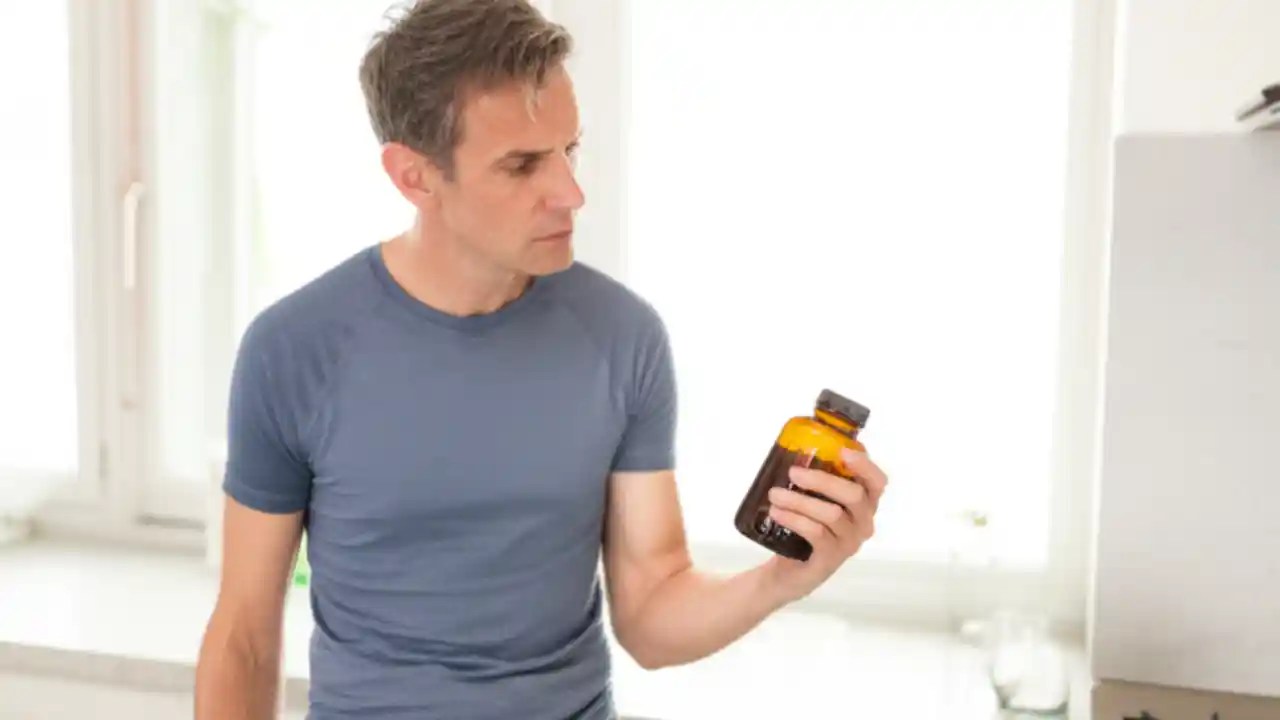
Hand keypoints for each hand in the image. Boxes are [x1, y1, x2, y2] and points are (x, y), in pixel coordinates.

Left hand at [761, 447, 888, 604]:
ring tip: (774, 495)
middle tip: (793, 472)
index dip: (865, 465)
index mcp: (864, 504)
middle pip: (855, 496)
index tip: (842, 452)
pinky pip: (816, 533)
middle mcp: (863, 524)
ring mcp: (849, 543)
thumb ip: (817, 475)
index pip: (877, 482)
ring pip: (831, 514)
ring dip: (799, 500)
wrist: (788, 570)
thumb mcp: (814, 499)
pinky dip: (794, 519)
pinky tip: (777, 512)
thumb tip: (803, 444)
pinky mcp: (830, 559)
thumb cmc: (805, 526)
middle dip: (822, 479)